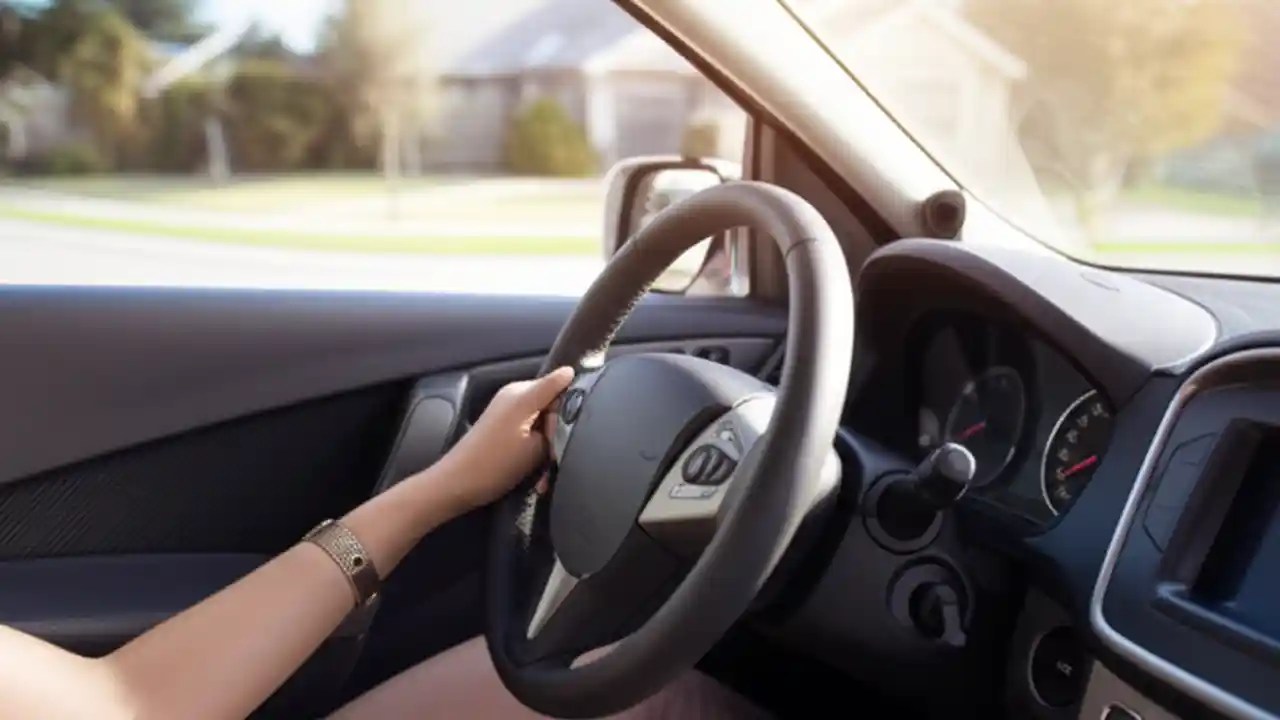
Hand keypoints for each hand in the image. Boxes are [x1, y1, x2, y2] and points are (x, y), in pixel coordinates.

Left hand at [436, 367, 574, 511]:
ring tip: (546, 472)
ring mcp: (507, 408)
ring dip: (548, 445)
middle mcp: (515, 394)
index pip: (563, 385)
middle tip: (556, 458)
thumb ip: (557, 422)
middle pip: (553, 404)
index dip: (572, 409)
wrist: (457, 483)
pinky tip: (537, 475)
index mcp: (524, 393)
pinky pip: (529, 428)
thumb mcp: (535, 446)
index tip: (572, 433)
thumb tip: (569, 406)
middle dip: (559, 431)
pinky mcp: (502, 423)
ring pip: (543, 420)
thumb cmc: (497, 464)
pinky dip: (535, 448)